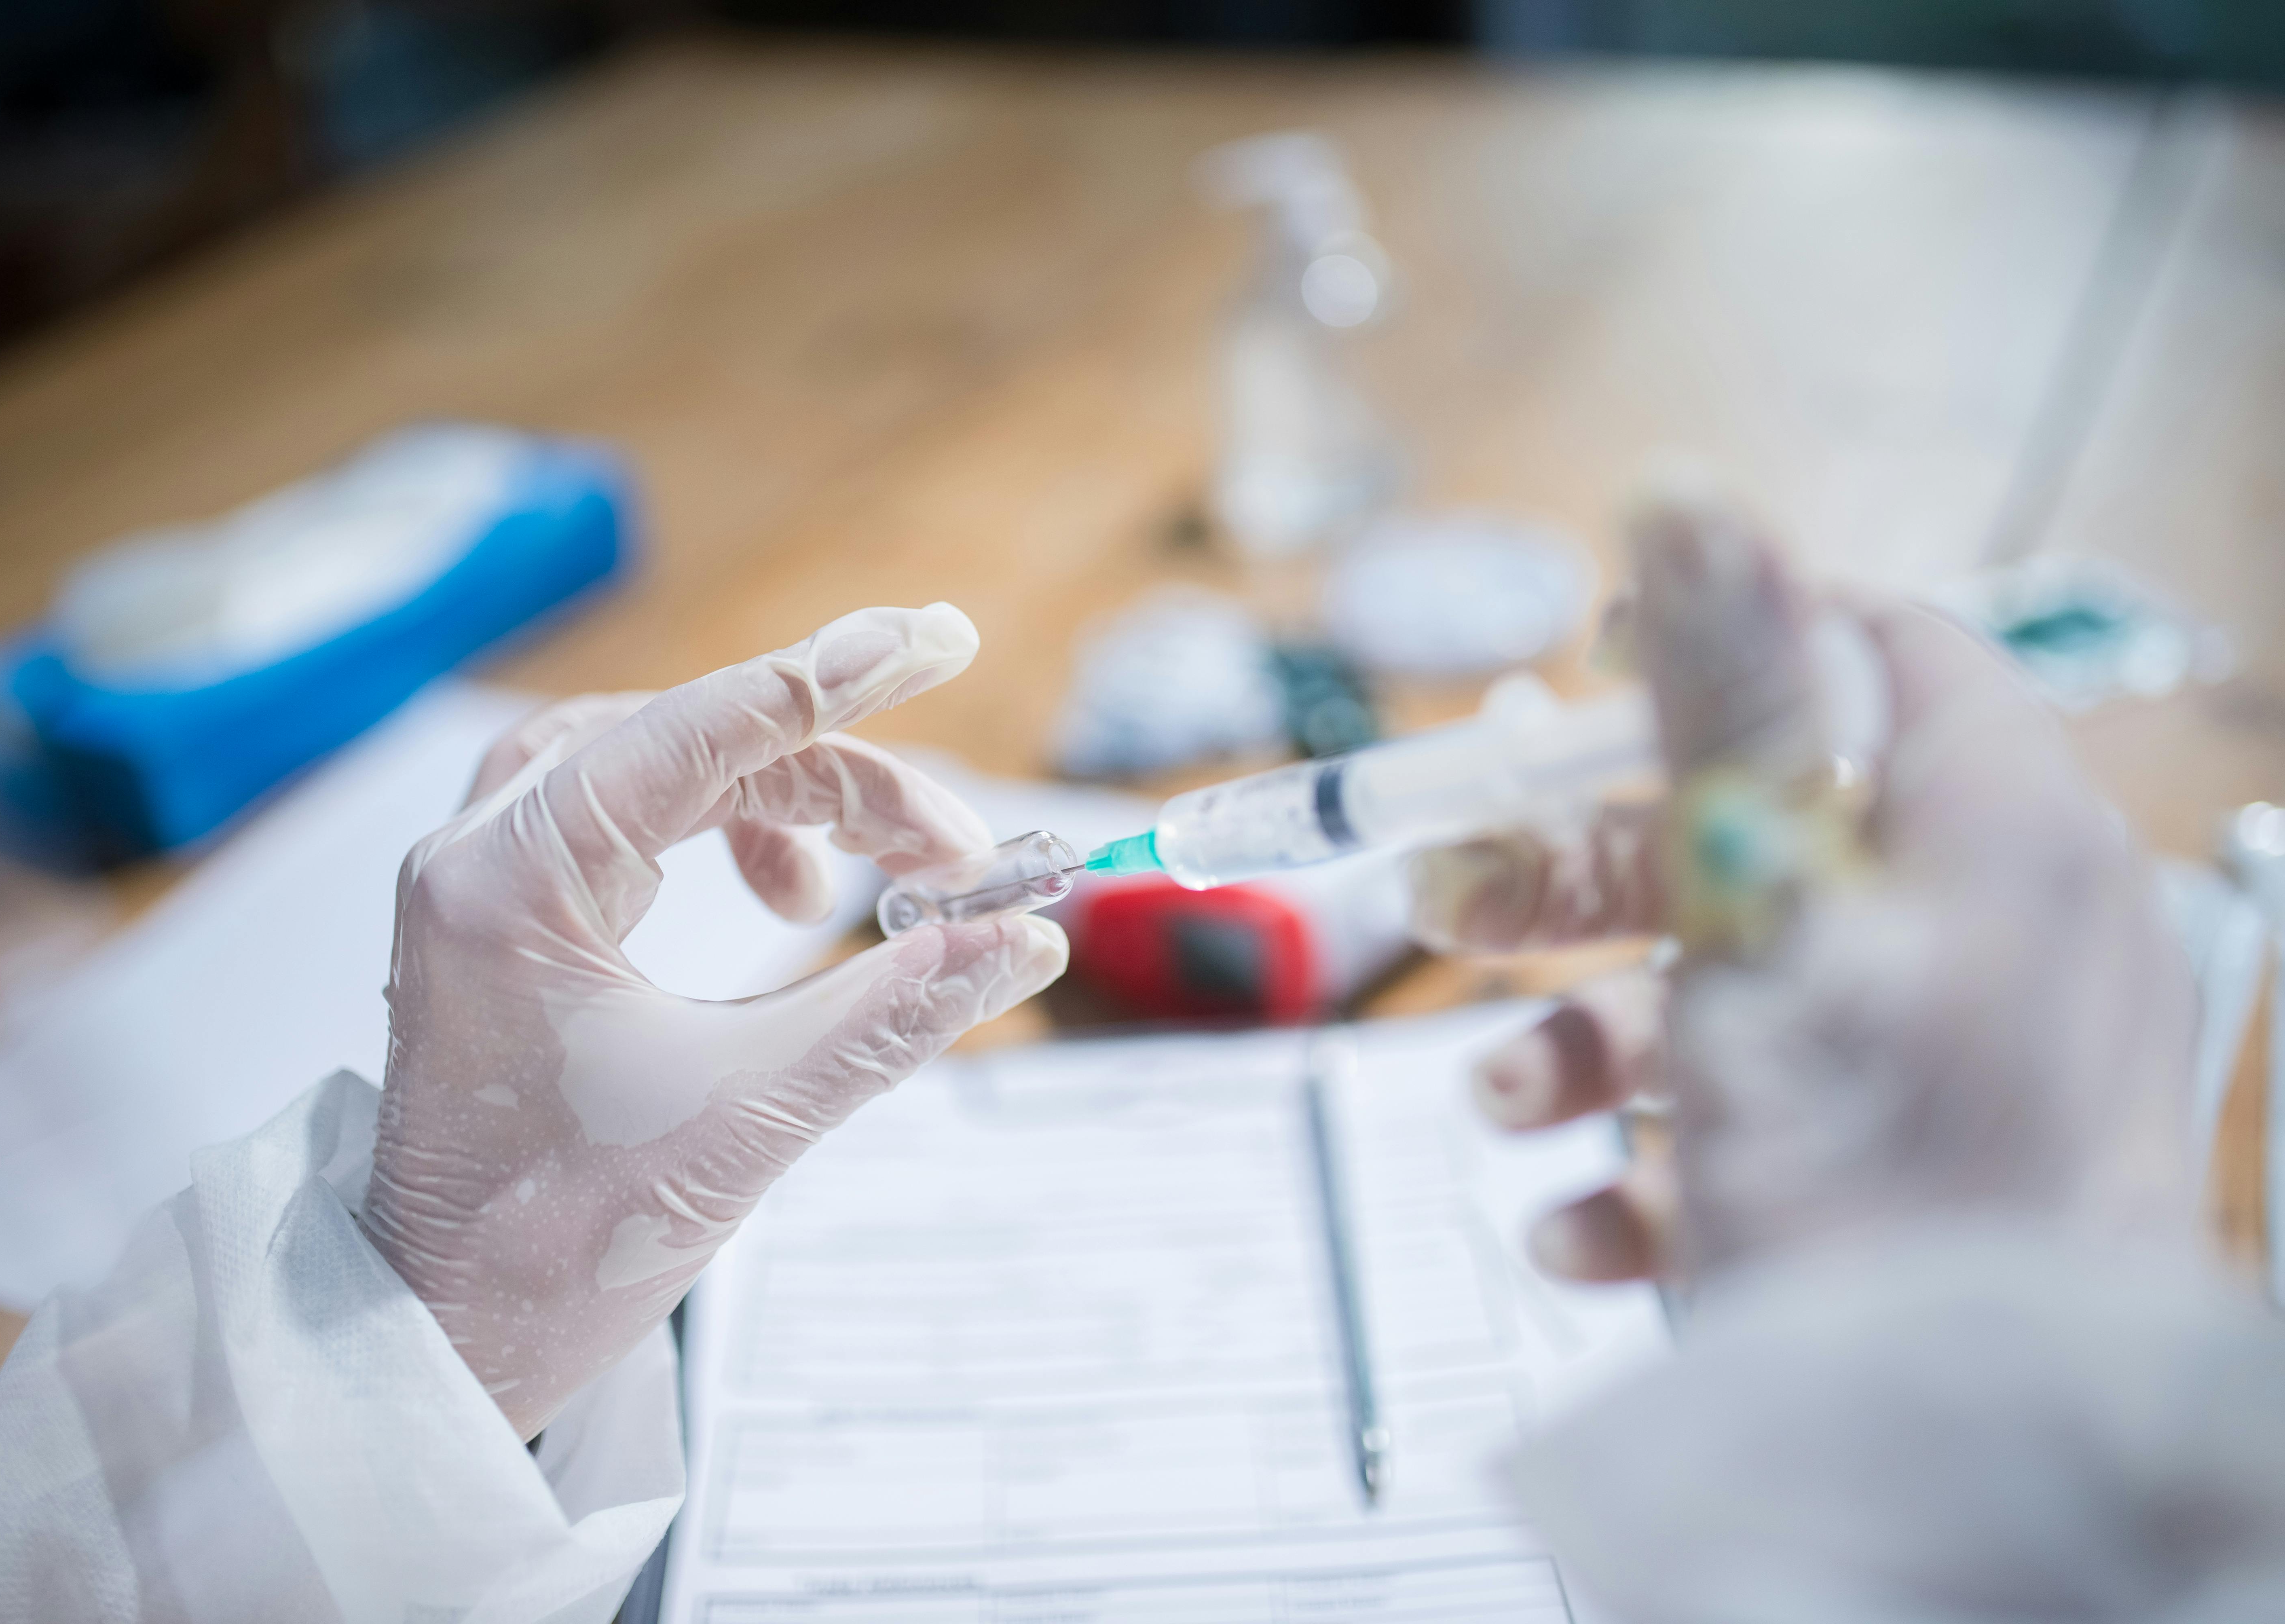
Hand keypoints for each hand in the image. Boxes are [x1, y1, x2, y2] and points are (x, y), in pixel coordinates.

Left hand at [364, 605, 1068, 1435]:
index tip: (940, 635)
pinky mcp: (508, 916)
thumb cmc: (564, 1242)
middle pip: (689, 744)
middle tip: (952, 851)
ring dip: (778, 801)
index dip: (837, 679)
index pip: (701, 731)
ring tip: (866, 880)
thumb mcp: (753, 1116)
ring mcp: (483, 882)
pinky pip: (627, 816)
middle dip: (835, 779)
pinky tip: (783, 897)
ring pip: (657, 767)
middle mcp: (478, 856)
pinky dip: (721, 831)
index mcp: (508, 883)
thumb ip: (895, 1012)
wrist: (448, 1334)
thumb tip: (1026, 936)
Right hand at [1410, 489, 2196, 1282]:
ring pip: (1740, 998)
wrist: (1952, 1474)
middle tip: (1453, 901)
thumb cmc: (1879, 1180)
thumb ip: (1724, 709)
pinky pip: (1766, 1130)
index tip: (1590, 676)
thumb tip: (1692, 495)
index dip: (1730, 644)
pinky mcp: (1909, 1187)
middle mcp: (1996, 940)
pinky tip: (1587, 1222)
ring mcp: (1955, 1074)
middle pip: (1766, 840)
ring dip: (1591, 1044)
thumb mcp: (1766, 913)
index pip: (1881, 658)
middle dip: (1586, 878)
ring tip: (1506, 1107)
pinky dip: (1659, 1161)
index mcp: (2001, 841)